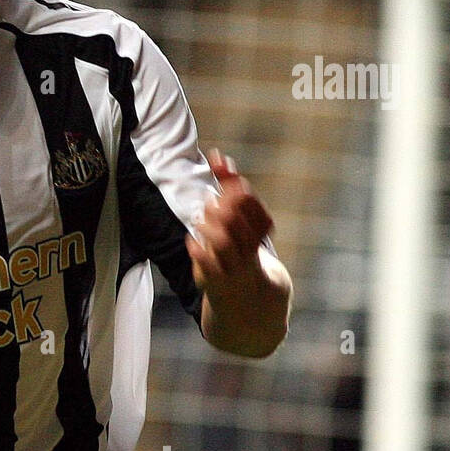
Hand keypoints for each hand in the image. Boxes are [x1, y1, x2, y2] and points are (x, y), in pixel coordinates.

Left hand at [185, 148, 272, 299]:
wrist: (247, 295)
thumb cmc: (239, 245)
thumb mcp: (238, 216)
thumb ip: (228, 186)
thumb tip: (217, 155)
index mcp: (258, 228)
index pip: (249, 202)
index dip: (233, 184)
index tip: (217, 167)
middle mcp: (249, 246)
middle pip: (237, 220)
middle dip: (222, 206)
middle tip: (208, 200)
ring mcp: (235, 264)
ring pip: (224, 242)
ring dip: (209, 227)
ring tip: (198, 219)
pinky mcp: (218, 280)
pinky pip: (210, 267)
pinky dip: (199, 252)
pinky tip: (191, 242)